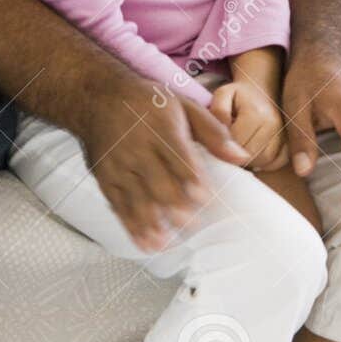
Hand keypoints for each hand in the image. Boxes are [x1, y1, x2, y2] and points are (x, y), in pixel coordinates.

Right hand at [81, 74, 249, 252]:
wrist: (98, 98)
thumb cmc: (150, 103)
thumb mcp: (186, 106)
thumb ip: (214, 133)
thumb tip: (242, 157)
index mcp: (162, 127)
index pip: (178, 156)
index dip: (190, 178)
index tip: (203, 198)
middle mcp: (137, 147)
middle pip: (156, 181)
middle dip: (174, 206)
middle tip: (192, 225)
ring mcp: (118, 165)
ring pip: (135, 198)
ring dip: (151, 223)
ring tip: (167, 243)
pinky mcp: (104, 178)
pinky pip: (118, 205)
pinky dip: (131, 226)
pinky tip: (146, 243)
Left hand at [212, 76, 287, 170]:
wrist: (263, 91)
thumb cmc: (239, 96)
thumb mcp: (223, 95)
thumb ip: (218, 112)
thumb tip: (221, 133)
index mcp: (255, 113)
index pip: (236, 143)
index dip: (224, 146)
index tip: (222, 139)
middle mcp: (273, 124)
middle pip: (250, 156)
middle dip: (236, 156)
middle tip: (231, 146)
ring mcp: (285, 134)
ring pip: (264, 161)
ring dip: (251, 160)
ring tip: (243, 148)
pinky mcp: (291, 142)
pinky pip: (277, 162)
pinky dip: (265, 162)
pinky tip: (256, 152)